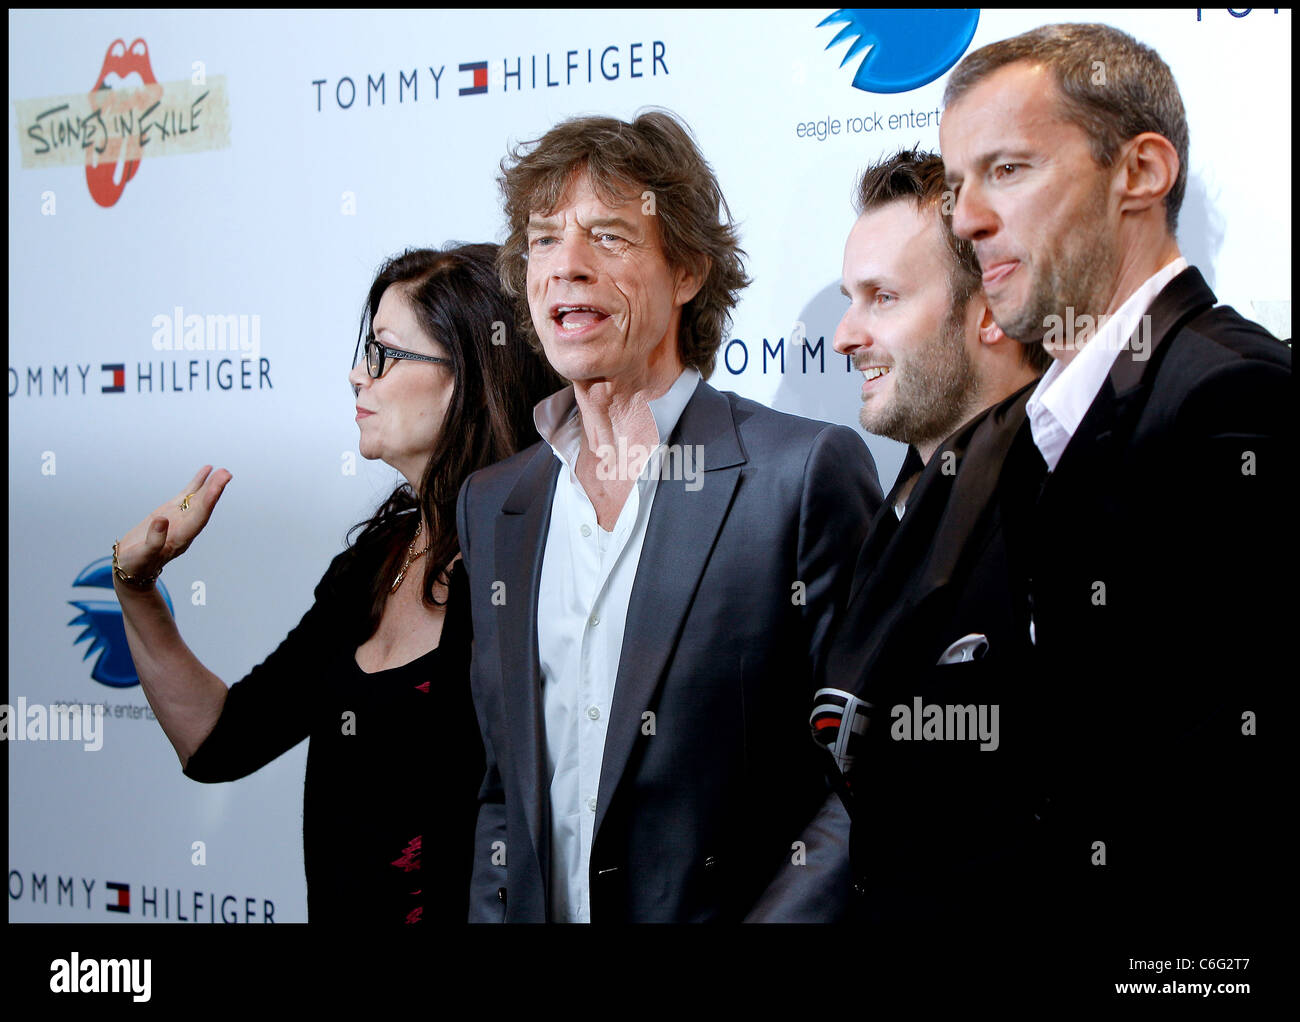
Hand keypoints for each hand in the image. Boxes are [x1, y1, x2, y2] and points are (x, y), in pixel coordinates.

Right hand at [115, 465, 231, 580]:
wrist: (132, 566)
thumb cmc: (137, 564)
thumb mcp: (142, 556)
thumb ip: (153, 541)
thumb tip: (161, 520)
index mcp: (181, 539)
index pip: (198, 518)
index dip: (208, 503)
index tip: (217, 488)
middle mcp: (185, 527)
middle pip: (203, 507)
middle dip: (214, 490)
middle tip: (226, 474)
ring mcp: (180, 517)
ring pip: (198, 498)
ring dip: (210, 484)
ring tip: (223, 470)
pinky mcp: (171, 511)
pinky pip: (187, 494)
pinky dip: (197, 482)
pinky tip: (207, 470)